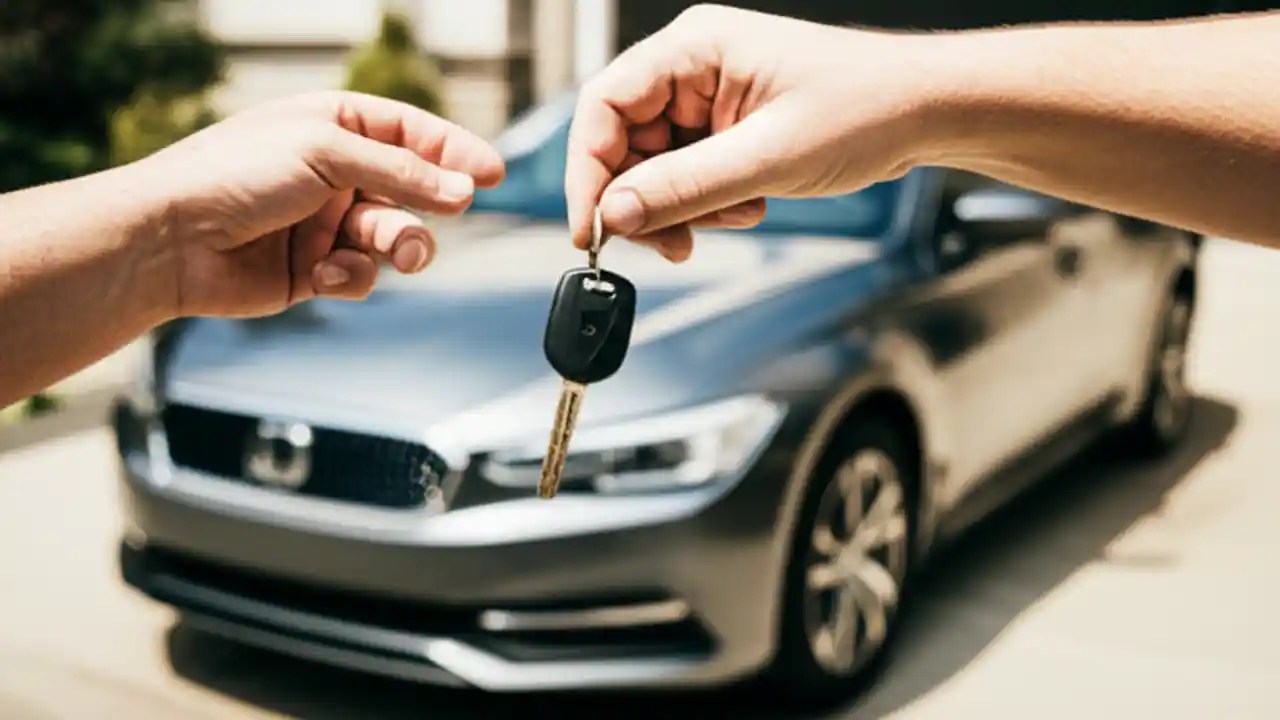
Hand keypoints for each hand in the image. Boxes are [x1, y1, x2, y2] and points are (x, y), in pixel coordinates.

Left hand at [132, 91, 504, 316]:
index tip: (492, 174)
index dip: (455, 152)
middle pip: (413, 190)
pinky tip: (320, 273)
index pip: (412, 133)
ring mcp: (326, 223)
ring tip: (390, 250)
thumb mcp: (326, 154)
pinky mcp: (315, 269)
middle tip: (452, 214)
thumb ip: (401, 173)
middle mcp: (335, 173)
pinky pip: (360, 276)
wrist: (172, 242)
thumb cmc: (233, 175)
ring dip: (397, 243)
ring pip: (394, 237)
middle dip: (431, 206)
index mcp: (335, 125)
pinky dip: (350, 277)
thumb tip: (464, 191)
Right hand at [566, 4, 932, 260]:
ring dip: (684, 207)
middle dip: (646, 200)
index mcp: (694, 47)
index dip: (589, 170)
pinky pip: (690, 174)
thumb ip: (685, 187)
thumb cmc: (867, 106)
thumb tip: (617, 213)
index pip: (605, 106)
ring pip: (657, 167)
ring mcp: (710, 99)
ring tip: (735, 215)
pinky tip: (748, 206)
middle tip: (669, 242)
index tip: (592, 227)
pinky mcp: (728, 128)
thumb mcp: (767, 156)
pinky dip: (709, 203)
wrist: (926, 113)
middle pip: (625, 143)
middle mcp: (694, 68)